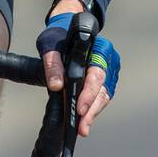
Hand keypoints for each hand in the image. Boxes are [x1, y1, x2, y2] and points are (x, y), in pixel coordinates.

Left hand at [36, 12, 120, 138]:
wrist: (66, 28)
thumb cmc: (58, 35)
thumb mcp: (49, 44)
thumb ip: (52, 63)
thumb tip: (56, 86)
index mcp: (98, 48)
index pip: (97, 74)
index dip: (89, 93)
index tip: (80, 108)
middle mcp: (108, 60)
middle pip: (103, 89)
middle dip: (92, 110)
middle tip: (82, 127)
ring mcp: (108, 70)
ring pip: (103, 96)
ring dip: (93, 113)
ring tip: (82, 129)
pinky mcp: (103, 80)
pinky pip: (100, 97)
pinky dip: (92, 109)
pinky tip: (84, 121)